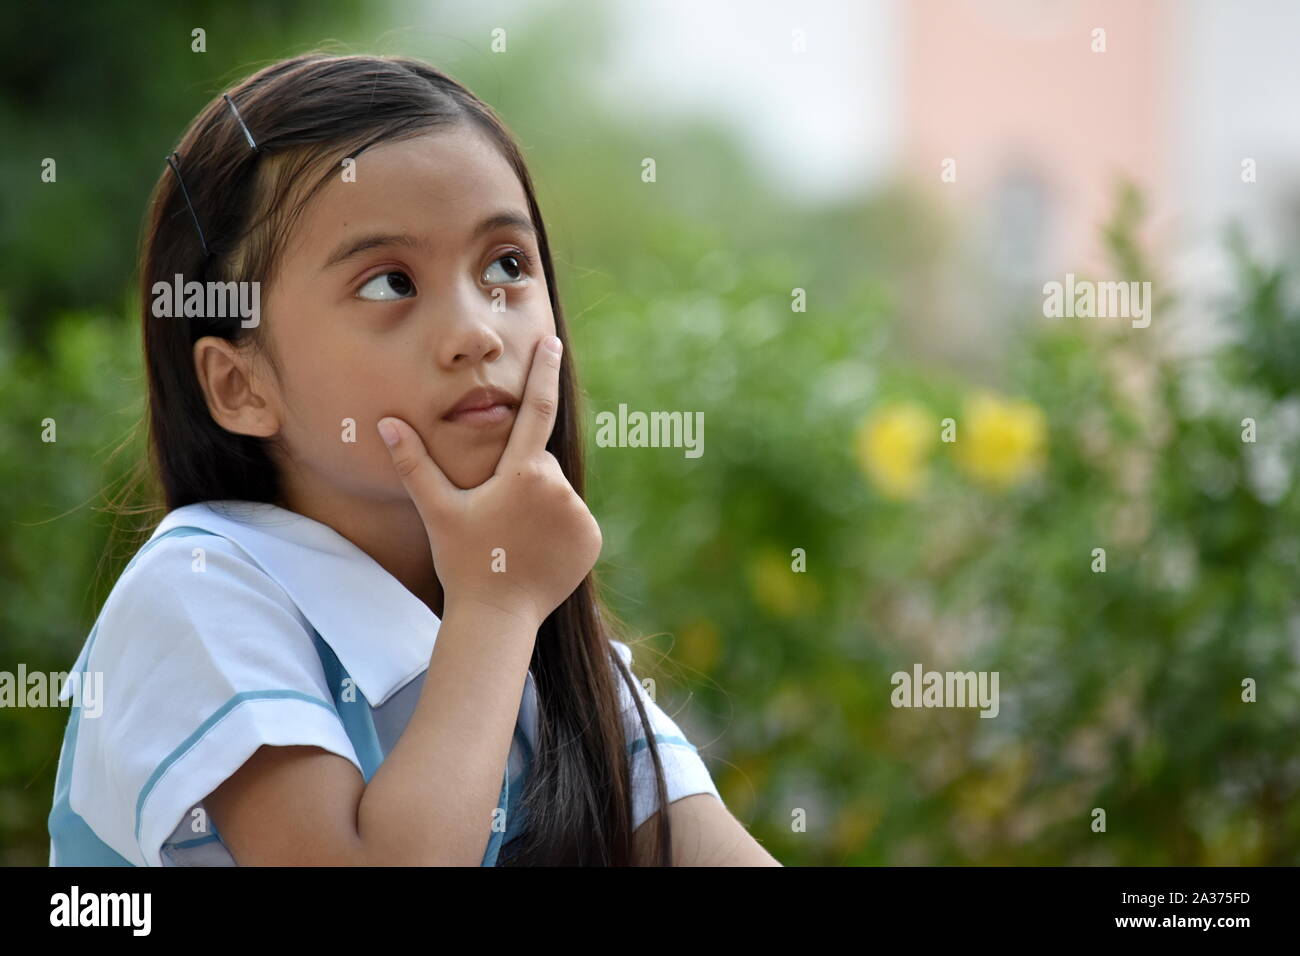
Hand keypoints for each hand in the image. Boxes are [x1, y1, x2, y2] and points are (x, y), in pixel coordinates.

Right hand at [376, 336, 601, 626]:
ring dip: (536, 503)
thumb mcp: (438, 511)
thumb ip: (415, 464)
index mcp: (524, 474)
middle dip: (519, 476)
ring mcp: (580, 515)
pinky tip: (533, 550)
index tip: (552, 343)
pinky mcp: (592, 539)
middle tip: (495, 514)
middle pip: (539, 463)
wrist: (498, 617)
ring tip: (512, 537)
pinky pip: (572, 519)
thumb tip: (386, 423)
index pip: (538, 409)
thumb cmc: (465, 562)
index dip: (544, 372)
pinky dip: (555, 527)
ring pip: (555, 492)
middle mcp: (560, 489)